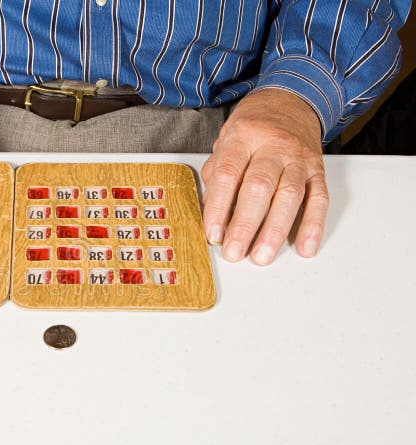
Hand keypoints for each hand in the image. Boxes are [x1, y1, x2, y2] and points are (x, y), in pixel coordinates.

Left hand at [201, 88, 328, 264]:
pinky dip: (313, 225)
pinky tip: (304, 247)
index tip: (212, 234)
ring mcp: (298, 158)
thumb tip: (213, 215)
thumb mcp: (225, 141)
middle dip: (245, 224)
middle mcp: (273, 146)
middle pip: (259, 187)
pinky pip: (319, 198)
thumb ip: (217, 175)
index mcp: (243, 137)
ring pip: (290, 195)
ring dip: (275, 230)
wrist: (290, 101)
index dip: (217, 208)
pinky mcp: (318, 170)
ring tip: (262, 256)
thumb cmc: (253, 127)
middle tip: (234, 252)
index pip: (228, 174)